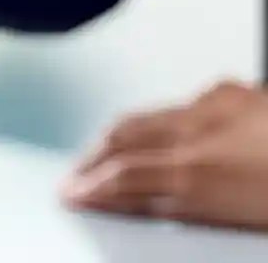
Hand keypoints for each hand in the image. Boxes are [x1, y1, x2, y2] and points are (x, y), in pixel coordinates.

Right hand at [62, 81, 267, 228]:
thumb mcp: (233, 215)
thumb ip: (185, 205)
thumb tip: (144, 203)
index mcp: (195, 171)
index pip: (122, 177)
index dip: (90, 187)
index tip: (72, 194)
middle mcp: (198, 131)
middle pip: (123, 138)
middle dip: (91, 158)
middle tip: (75, 173)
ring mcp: (214, 105)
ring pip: (147, 114)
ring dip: (118, 134)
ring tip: (103, 148)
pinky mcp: (234, 91)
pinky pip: (184, 99)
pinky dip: (163, 115)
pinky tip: (162, 122)